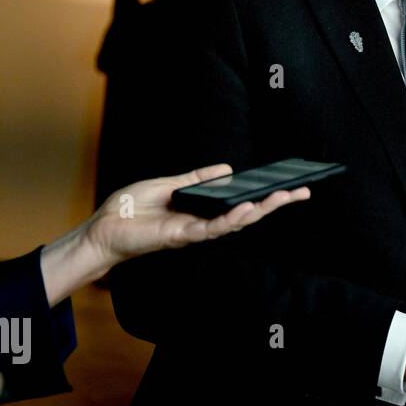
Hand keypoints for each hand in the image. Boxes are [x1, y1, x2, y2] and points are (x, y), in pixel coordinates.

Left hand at [40, 163, 310, 305]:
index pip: (240, 201)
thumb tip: (229, 169)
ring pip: (237, 222)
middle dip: (276, 203)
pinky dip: (232, 220)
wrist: (102, 229)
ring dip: (261, 211)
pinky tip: (248, 210)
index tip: (288, 183)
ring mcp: (196, 231)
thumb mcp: (168, 184)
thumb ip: (197, 179)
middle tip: (303, 192)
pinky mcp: (183, 236)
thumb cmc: (129, 209)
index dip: (263, 193)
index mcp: (202, 208)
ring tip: (283, 197)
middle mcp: (204, 222)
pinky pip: (214, 228)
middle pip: (248, 213)